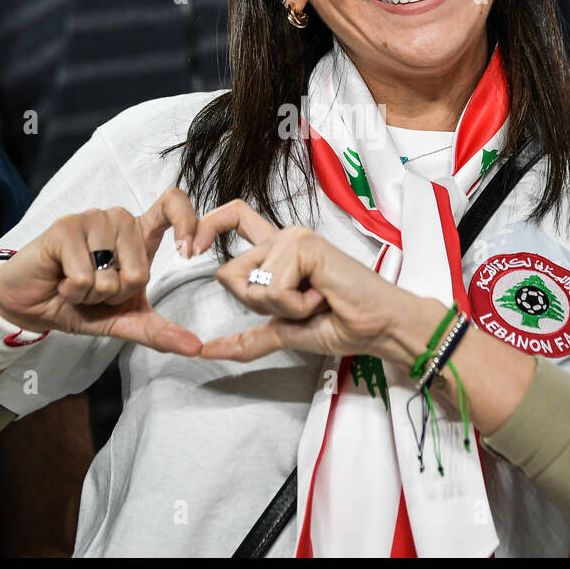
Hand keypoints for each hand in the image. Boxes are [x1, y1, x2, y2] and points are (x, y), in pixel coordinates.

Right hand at [0, 186, 202, 354]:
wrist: (31, 306)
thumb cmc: (79, 303)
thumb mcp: (124, 320)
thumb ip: (160, 331)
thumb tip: (196, 348)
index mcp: (140, 233)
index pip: (173, 203)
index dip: (187, 222)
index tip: (190, 251)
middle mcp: (119, 219)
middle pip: (141, 270)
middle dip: (116, 294)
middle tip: (94, 288)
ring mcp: (92, 219)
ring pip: (112, 275)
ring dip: (92, 293)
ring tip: (76, 283)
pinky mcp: (65, 227)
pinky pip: (85, 276)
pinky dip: (73, 291)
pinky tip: (60, 281)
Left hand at [191, 199, 417, 362]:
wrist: (379, 327)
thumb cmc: (343, 324)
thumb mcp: (285, 333)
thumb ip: (249, 338)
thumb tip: (206, 351)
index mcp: (277, 251)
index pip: (233, 216)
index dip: (206, 226)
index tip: (189, 251)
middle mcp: (282, 238)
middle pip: (229, 272)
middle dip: (256, 305)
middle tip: (299, 306)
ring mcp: (294, 239)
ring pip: (249, 284)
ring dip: (282, 309)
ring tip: (316, 301)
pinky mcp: (304, 247)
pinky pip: (273, 288)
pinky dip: (295, 306)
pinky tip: (322, 298)